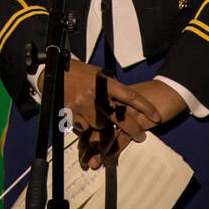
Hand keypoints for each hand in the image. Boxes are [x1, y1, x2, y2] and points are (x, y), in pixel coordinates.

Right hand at [39, 59, 161, 168]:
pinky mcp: (71, 114)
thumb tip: (125, 97)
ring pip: (101, 126)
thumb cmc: (78, 72)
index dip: (144, 107)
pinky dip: (85, 125)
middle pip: (119, 117)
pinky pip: (84, 127)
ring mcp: (82, 105)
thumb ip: (111, 84)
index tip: (156, 117)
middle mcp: (94, 94)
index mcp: (103, 82)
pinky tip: (80, 115)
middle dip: (132, 129)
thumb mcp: (97, 72)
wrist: (52, 72)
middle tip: (141, 136)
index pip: (129, 96)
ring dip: (100, 124)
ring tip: (94, 114)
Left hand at [77, 79, 188, 170]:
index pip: (92, 115)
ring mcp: (125, 111)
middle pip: (96, 126)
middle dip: (88, 145)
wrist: (171, 89)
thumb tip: (103, 125)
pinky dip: (115, 148)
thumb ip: (117, 108)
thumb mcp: (130, 100)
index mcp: (111, 96)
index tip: (80, 148)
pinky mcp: (138, 120)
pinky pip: (123, 137)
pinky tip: (109, 157)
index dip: (84, 133)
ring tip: (93, 164)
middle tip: (83, 160)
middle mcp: (115, 102)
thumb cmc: (151, 95)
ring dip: (99, 151)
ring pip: (106, 133)